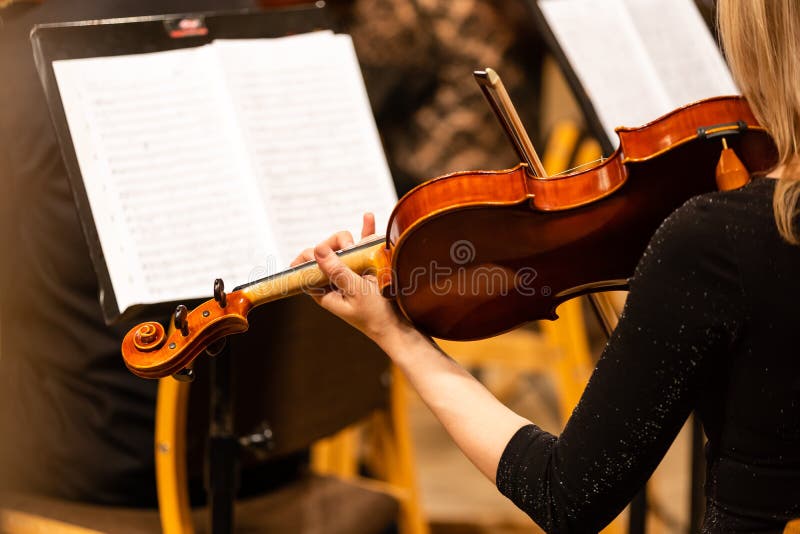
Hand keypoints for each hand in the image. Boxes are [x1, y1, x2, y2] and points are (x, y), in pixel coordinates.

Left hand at [291, 213, 409, 343]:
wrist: (399, 327)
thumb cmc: (376, 315)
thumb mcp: (355, 291)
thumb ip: (336, 270)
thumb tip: (317, 249)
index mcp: (323, 291)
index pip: (304, 267)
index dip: (310, 255)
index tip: (324, 251)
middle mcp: (335, 280)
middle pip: (324, 252)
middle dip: (334, 244)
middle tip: (350, 249)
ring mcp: (351, 273)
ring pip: (343, 246)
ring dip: (352, 240)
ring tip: (364, 244)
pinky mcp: (367, 268)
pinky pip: (363, 246)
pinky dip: (365, 232)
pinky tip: (368, 217)